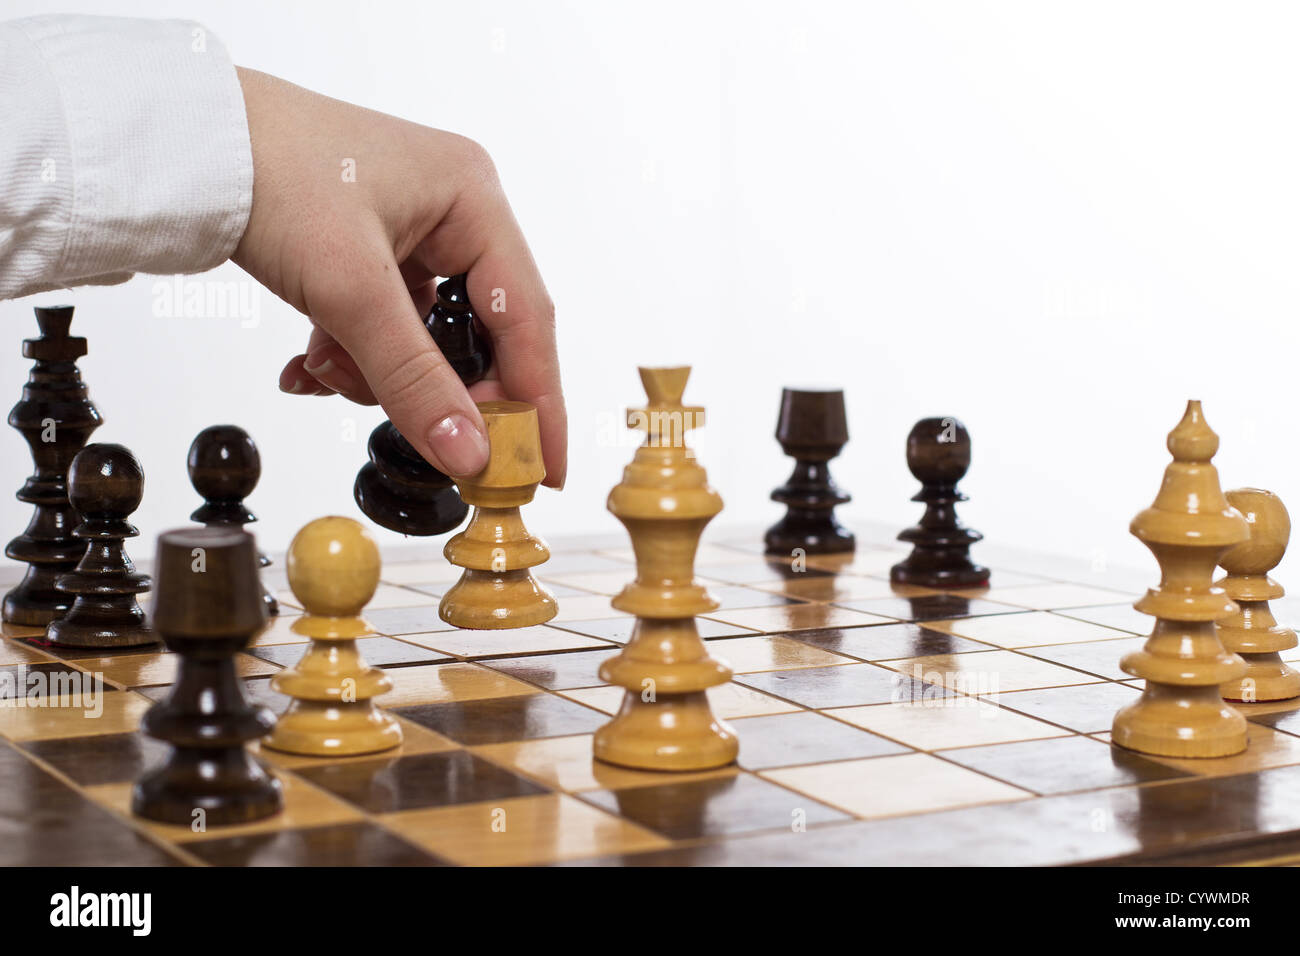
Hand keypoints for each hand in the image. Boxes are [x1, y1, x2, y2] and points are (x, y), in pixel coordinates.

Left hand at [231, 67, 565, 487]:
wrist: (178, 140)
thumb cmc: (267, 176)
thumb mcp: (348, 291)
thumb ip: (414, 380)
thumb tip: (469, 455)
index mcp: (474, 198)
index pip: (526, 317)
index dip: (538, 399)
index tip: (543, 467)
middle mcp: (454, 210)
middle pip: (478, 331)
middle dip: (438, 388)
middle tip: (435, 446)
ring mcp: (411, 228)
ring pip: (425, 337)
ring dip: (376, 372)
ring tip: (323, 370)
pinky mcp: (369, 247)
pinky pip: (384, 324)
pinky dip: (351, 353)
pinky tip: (309, 360)